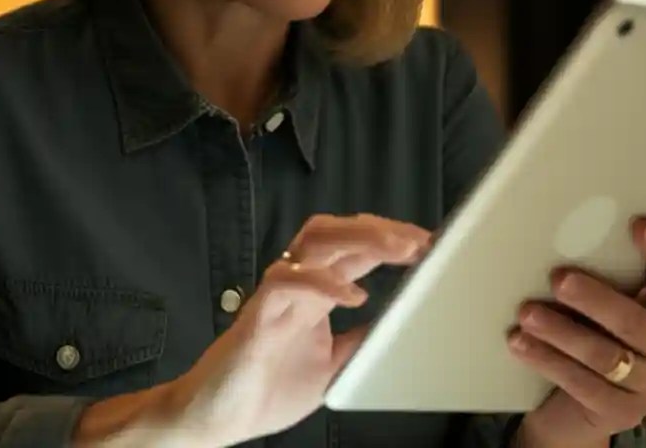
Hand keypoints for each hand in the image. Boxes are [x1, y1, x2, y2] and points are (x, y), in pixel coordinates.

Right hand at [166, 213, 430, 446]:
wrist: (218, 416)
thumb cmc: (268, 387)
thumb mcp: (335, 365)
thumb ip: (362, 340)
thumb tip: (402, 322)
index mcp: (315, 293)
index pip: (354, 249)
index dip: (389, 239)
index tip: (426, 242)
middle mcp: (297, 284)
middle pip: (334, 232)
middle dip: (378, 229)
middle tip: (418, 239)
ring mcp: (277, 295)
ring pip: (313, 242)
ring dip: (358, 240)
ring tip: (395, 250)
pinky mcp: (257, 314)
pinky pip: (286, 281)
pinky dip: (321, 281)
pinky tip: (352, 295)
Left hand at [508, 217, 645, 446]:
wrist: (578, 409)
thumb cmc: (592, 339)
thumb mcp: (601, 310)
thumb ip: (602, 281)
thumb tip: (560, 241)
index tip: (639, 224)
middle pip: (636, 322)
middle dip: (595, 299)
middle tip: (558, 278)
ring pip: (605, 356)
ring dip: (561, 332)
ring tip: (526, 314)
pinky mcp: (623, 414)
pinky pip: (582, 384)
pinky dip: (547, 361)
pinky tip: (521, 344)